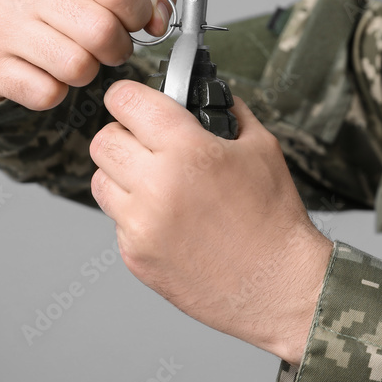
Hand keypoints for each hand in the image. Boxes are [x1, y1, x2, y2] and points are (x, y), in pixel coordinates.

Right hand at [0, 0, 175, 109]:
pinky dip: (57, 91)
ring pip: (77, 66)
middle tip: (109, 47)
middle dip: (118, 49)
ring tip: (78, 57)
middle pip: (101, 31)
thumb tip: (161, 18)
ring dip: (88, 71)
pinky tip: (49, 72)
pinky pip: (47, 92)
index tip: (135, 22)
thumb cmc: (59, 4)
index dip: (138, 13)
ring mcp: (1, 21)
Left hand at [89, 82, 332, 364]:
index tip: (134, 102)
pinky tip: (170, 220)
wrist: (280, 285)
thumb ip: (227, 113)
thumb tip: (200, 97)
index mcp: (187, 150)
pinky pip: (117, 221)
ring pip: (100, 180)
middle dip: (123, 135)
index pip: (125, 101)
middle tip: (147, 143)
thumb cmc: (275, 219)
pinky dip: (136, 214)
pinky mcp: (135, 256)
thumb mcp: (262, 148)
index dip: (129, 97)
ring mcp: (141, 225)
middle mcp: (156, 185)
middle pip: (103, 140)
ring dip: (122, 175)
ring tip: (156, 183)